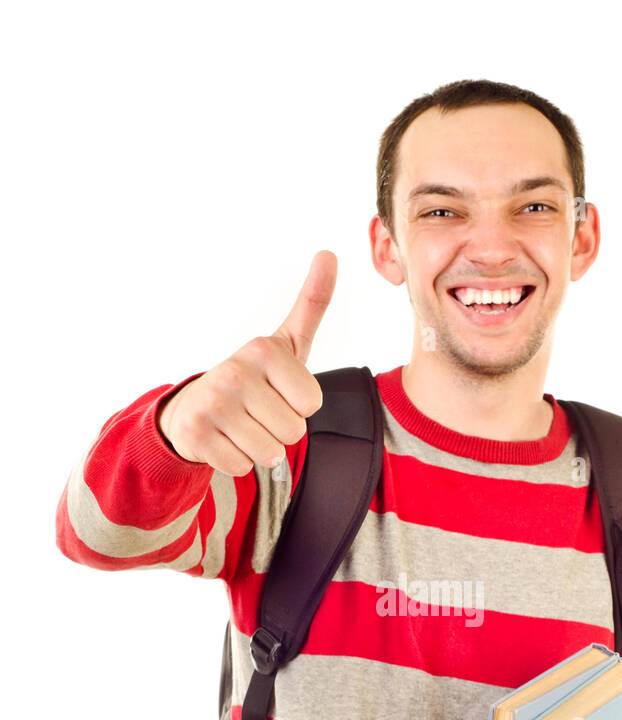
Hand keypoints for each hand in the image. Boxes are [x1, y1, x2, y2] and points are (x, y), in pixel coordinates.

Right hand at [158, 250, 337, 474]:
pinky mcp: (195, 435)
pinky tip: (224, 439)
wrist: (193, 406)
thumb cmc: (254, 378)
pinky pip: (242, 466)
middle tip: (259, 413)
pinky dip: (237, 461)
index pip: (313, 404)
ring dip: (261, 448)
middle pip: (294, 431)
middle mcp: (235, 371)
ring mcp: (212, 403)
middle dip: (281, 430)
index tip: (279, 392)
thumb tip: (329, 253)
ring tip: (243, 427)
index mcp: (263, 350)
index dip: (300, 406)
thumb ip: (312, 304)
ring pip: (270, 453)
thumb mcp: (285, 343)